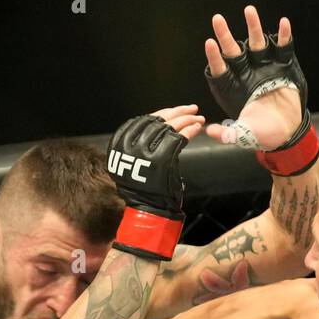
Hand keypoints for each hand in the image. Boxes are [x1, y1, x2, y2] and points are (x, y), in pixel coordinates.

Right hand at [108, 106, 203, 259]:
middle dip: (178, 112)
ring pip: (168, 127)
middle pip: (158, 119)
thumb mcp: (136, 161)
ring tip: (198, 118)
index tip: (179, 109)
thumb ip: (143, 142)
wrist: (148, 209)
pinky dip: (189, 131)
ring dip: (186, 120)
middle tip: (193, 109)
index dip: (165, 112)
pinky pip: (176, 139)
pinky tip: (197, 128)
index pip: (145, 119)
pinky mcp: (159, 160)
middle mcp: (129, 146)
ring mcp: (144, 152)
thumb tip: (163, 121)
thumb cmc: (146, 186)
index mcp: (120, 143)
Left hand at [202, 6, 304, 151]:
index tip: (209, 43)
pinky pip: (283, 48)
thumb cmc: (261, 133)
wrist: (285, 131)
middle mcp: (246, 74)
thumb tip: (210, 131)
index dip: (215, 58)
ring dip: (253, 27)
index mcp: (233, 88)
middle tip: (217, 19)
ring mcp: (264, 68)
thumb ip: (228, 134)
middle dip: (225, 36)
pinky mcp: (282, 66)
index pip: (220, 70)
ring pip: (256, 44)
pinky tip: (283, 23)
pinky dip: (283, 36)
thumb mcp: (243, 136)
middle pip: (233, 52)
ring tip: (249, 10)